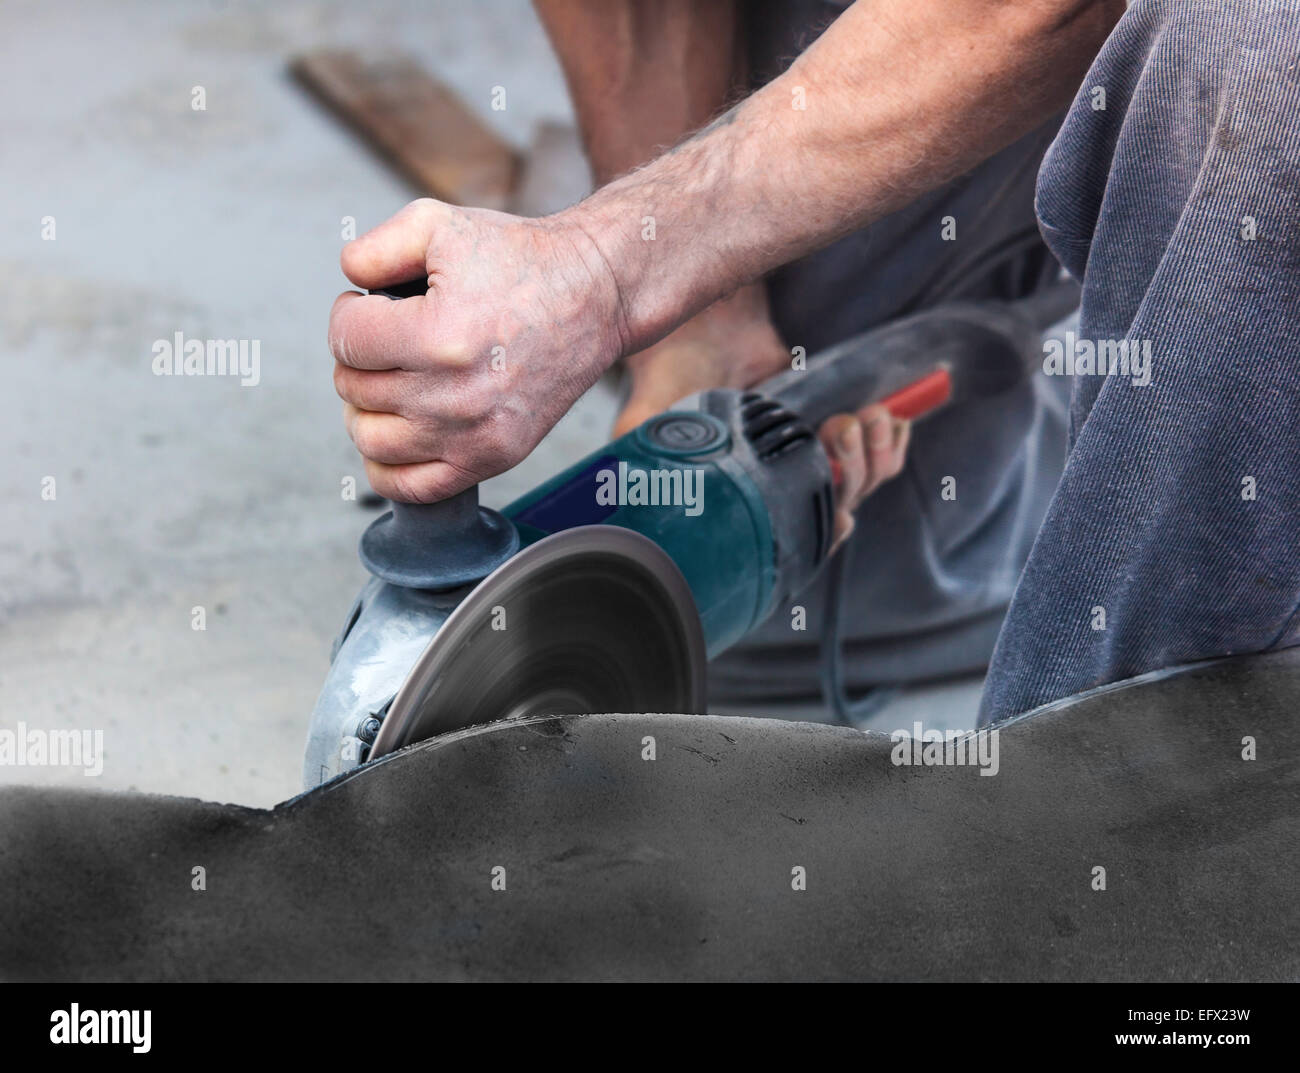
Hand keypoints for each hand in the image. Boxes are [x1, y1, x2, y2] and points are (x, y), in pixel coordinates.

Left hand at [330, 198, 625, 501]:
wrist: (595, 297)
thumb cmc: (524, 262)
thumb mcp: (440, 226)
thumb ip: (372, 249)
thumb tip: (346, 282)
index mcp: (439, 336)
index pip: (345, 340)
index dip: (348, 315)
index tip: (369, 307)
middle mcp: (455, 395)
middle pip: (354, 388)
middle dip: (360, 357)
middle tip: (388, 339)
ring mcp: (473, 434)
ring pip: (371, 440)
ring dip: (368, 408)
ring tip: (391, 381)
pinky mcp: (492, 458)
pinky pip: (411, 488)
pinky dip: (388, 465)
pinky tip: (399, 430)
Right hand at [612, 283, 909, 551]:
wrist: (703, 326)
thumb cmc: (673, 375)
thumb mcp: (648, 419)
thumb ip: (639, 450)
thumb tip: (625, 486)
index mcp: (743, 503)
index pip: (795, 543)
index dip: (825, 536)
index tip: (840, 516)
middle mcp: (778, 489)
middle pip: (840, 507)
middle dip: (855, 472)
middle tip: (838, 427)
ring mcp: (811, 461)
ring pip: (866, 481)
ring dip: (877, 451)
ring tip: (864, 415)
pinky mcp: (834, 430)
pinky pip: (880, 452)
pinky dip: (893, 440)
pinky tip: (892, 419)